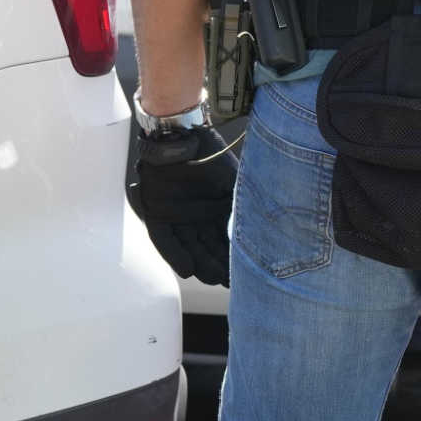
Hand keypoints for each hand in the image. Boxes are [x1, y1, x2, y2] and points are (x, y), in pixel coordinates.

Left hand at [127, 122, 236, 285]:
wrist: (181, 138)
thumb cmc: (210, 157)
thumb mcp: (234, 185)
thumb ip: (242, 209)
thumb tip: (264, 233)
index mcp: (215, 209)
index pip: (224, 239)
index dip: (232, 257)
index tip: (244, 273)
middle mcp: (195, 216)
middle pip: (206, 247)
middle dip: (217, 265)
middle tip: (229, 282)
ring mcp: (176, 216)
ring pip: (189, 247)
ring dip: (200, 264)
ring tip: (212, 279)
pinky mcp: (156, 214)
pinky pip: (164, 239)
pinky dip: (175, 254)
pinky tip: (188, 269)